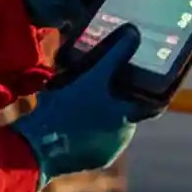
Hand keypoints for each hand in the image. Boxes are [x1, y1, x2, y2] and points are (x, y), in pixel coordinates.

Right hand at [9, 24, 144, 185]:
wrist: (39, 147)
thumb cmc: (70, 109)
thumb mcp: (93, 77)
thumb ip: (115, 55)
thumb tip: (135, 32)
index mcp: (129, 118)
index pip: (151, 101)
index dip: (150, 86)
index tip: (147, 72)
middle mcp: (123, 138)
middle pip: (126, 111)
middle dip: (117, 95)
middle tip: (106, 78)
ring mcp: (107, 151)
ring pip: (109, 124)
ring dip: (101, 111)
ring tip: (85, 94)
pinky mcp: (91, 159)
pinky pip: (94, 137)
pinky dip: (89, 127)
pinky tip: (75, 114)